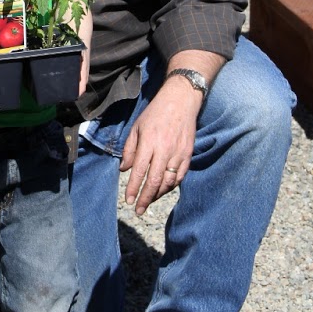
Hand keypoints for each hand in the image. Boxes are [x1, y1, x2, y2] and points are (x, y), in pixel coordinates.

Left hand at [119, 80, 198, 214]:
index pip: (139, 172)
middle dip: (145, 198)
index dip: (133, 189)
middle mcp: (164, 150)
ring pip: (168, 181)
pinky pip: (180, 175)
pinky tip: (164, 190)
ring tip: (149, 201)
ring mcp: (178, 153)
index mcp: (149, 142)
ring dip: (158, 195)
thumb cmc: (155, 113)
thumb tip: (124, 170)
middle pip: (154, 181)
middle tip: (138, 210)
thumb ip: (129, 149)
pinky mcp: (188, 153)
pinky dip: (171, 186)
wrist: (181, 101)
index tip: (128, 200)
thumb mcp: (136, 127)